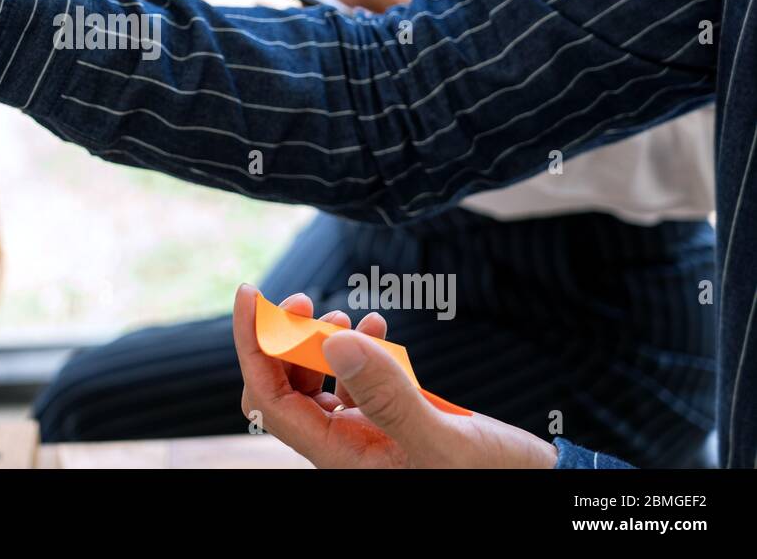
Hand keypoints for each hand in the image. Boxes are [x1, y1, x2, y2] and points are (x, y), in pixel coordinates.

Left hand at [232, 285, 558, 467]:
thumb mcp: (441, 438)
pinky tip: (377, 329)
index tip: (248, 296)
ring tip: (346, 316)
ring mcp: (362, 433)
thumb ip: (388, 394)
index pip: (268, 398)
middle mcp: (342, 446)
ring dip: (319, 343)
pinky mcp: (386, 421)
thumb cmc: (492, 478)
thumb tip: (334, 341)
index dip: (251, 346)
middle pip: (282, 386)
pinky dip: (358, 350)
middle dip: (283, 339)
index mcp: (339, 457)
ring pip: (314, 380)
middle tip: (299, 300)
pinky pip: (352, 382)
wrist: (534, 487)